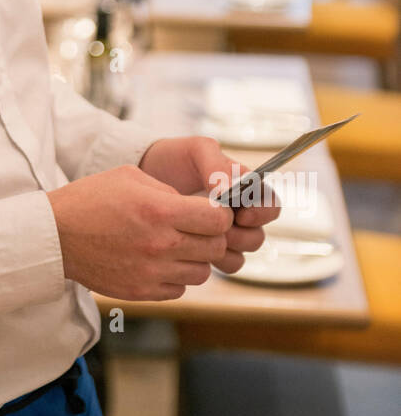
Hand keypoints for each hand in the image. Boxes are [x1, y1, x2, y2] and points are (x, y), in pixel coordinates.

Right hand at [47, 163, 233, 300]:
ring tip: (176, 246)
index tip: (211, 212)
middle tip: (197, 229)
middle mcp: (160, 244)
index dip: (221, 215)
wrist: (55, 234)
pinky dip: (176, 277)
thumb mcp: (130, 177)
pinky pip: (179, 289)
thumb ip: (169, 191)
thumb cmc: (90, 199)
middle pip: (215, 247)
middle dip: (212, 236)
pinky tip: (159, 262)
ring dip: (196, 259)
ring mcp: (151, 272)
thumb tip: (195, 207)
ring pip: (202, 272)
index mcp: (160, 210)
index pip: (218, 220)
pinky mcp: (141, 291)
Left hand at [138, 135, 281, 274]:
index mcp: (244, 190)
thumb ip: (218, 165)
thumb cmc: (175, 157)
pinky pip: (219, 266)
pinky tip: (190, 247)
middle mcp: (238, 215)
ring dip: (224, 250)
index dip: (263, 214)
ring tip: (198, 236)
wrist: (145, 174)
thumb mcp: (197, 150)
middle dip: (240, 236)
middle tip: (216, 228)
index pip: (270, 206)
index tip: (242, 214)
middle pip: (257, 237)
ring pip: (240, 256)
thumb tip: (232, 191)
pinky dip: (210, 261)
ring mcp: (221, 235)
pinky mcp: (204, 250)